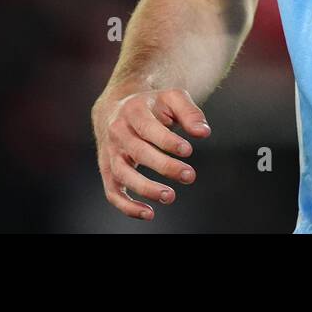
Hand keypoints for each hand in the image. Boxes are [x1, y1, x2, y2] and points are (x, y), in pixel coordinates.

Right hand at [92, 87, 209, 219]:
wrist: (116, 107)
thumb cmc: (151, 105)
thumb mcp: (172, 98)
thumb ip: (190, 112)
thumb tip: (204, 132)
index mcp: (133, 111)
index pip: (149, 128)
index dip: (168, 141)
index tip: (188, 150)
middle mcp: (118, 132)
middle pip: (139, 152)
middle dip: (165, 166)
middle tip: (189, 175)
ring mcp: (111, 153)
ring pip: (123, 175)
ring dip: (146, 189)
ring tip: (170, 197)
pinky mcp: (108, 170)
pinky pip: (113, 192)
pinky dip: (127, 206)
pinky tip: (149, 213)